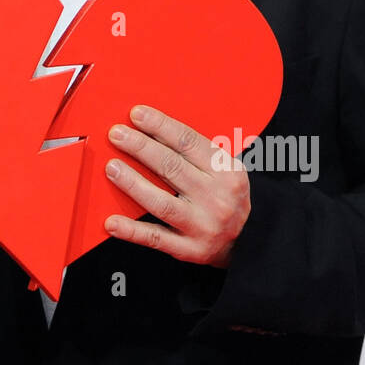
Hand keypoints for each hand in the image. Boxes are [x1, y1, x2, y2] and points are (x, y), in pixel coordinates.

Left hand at [104, 104, 249, 267]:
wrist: (252, 241)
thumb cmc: (228, 198)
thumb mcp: (225, 170)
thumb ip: (196, 153)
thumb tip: (152, 130)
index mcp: (227, 172)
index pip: (189, 142)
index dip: (160, 126)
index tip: (136, 115)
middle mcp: (217, 198)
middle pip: (172, 167)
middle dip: (140, 147)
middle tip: (117, 134)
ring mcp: (203, 225)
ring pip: (162, 202)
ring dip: (133, 183)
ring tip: (112, 168)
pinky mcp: (190, 249)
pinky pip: (156, 238)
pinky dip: (132, 231)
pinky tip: (111, 222)